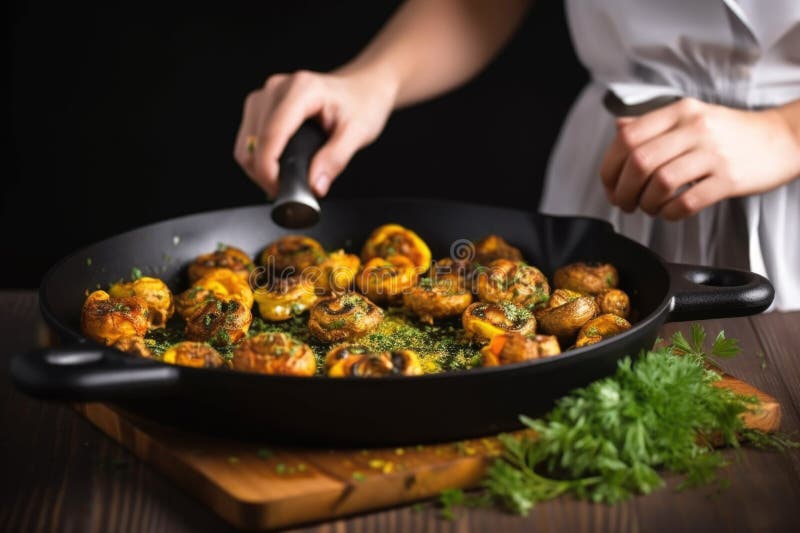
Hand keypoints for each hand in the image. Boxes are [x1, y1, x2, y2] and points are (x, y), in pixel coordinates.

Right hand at [234, 68, 396, 197]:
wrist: (362, 88)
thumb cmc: (362, 103)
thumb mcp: (358, 133)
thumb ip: (335, 159)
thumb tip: (314, 186)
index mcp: (302, 90)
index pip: (271, 134)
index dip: (269, 169)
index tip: (280, 190)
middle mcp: (277, 88)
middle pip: (254, 142)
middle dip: (266, 174)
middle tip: (291, 191)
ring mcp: (266, 95)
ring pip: (247, 143)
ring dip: (259, 168)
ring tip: (285, 181)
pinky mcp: (261, 105)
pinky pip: (249, 140)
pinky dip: (259, 160)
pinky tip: (279, 168)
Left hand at [600, 98, 799, 219]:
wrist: (782, 138)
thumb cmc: (729, 133)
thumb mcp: (691, 117)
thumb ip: (653, 124)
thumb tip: (618, 130)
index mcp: (679, 112)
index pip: (627, 138)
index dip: (610, 166)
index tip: (609, 184)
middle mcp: (694, 128)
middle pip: (639, 162)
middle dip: (623, 190)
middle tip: (624, 203)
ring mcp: (713, 153)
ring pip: (661, 183)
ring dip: (646, 203)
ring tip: (648, 207)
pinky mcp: (729, 179)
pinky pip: (687, 201)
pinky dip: (670, 213)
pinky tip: (669, 212)